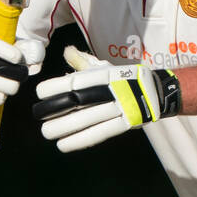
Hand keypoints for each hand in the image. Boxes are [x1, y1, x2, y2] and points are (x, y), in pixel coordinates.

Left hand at [32, 47, 181, 151]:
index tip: (40, 93)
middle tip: (38, 114)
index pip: (77, 80)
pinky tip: (64, 145)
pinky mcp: (126, 123)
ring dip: (64, 127)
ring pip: (88, 119)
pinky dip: (80, 140)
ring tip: (46, 132)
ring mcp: (121, 107)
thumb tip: (66, 51)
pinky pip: (100, 133)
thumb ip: (84, 61)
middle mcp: (113, 90)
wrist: (158, 91)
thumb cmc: (125, 79)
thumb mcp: (106, 67)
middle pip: (79, 100)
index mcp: (106, 74)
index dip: (56, 86)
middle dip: (55, 108)